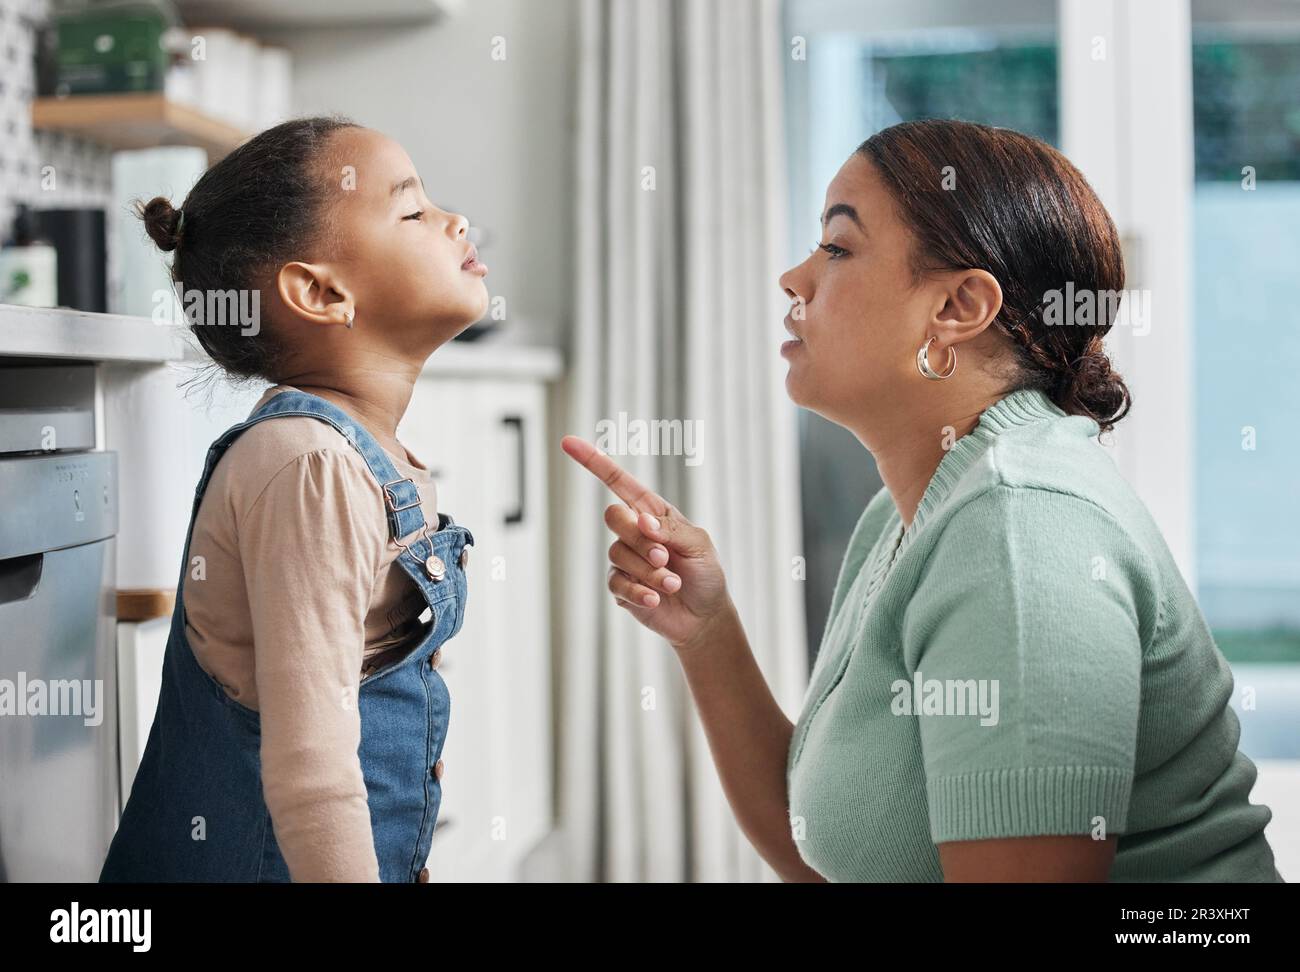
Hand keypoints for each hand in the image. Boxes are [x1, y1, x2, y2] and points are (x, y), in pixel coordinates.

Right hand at [560, 435, 730, 650]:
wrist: (704, 616)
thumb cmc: (705, 573)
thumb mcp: (699, 544)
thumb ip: (671, 529)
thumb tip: (642, 522)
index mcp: (652, 512)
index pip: (618, 481)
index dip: (593, 461)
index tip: (569, 443)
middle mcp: (634, 532)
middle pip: (613, 517)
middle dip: (640, 539)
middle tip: (664, 557)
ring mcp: (625, 559)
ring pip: (617, 553)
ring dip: (649, 571)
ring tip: (672, 584)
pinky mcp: (620, 586)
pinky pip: (616, 582)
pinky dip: (639, 591)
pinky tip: (656, 599)